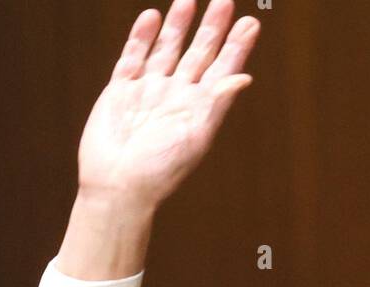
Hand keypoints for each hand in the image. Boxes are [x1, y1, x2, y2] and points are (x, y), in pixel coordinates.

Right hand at [76, 0, 259, 211]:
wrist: (118, 185)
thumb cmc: (159, 170)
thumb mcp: (195, 136)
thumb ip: (216, 104)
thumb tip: (243, 78)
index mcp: (197, 110)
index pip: (222, 71)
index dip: (236, 47)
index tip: (251, 24)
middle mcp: (175, 97)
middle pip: (197, 55)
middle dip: (212, 29)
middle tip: (225, 1)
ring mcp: (148, 92)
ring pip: (166, 51)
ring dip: (179, 27)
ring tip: (189, 1)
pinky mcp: (121, 91)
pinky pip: (133, 57)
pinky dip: (142, 37)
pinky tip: (152, 18)